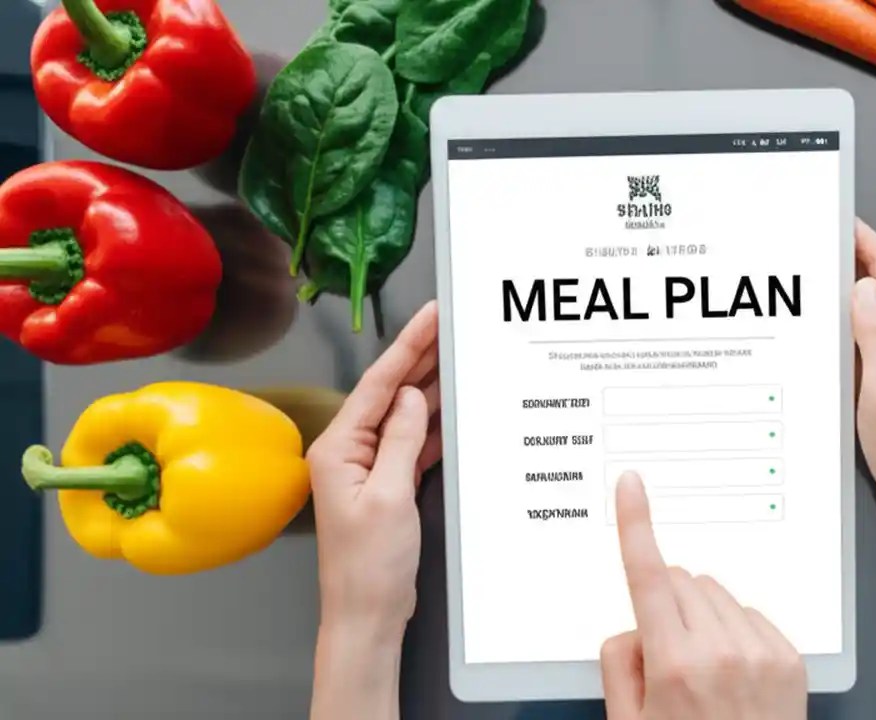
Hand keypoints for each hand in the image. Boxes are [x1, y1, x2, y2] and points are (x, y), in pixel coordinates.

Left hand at [307, 301, 442, 636]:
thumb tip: (413, 396)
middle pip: (390, 393)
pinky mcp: (387, 485)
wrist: (367, 614)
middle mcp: (348, 451)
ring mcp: (368, 468)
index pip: (378, 384)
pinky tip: (454, 407)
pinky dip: (435, 425)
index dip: (408, 346)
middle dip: (421, 357)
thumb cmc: (368, 566)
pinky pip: (413, 443)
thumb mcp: (390, 496)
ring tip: (459, 356)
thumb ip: (402, 440)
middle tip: (451, 325)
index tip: (430, 317)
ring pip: (404, 415)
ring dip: (431, 387)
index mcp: (338, 448)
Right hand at [600, 472, 806, 719]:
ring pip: (716, 595)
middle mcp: (722, 649)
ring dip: (701, 617)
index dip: (636, 524)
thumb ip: (618, 665)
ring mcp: (761, 651)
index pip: (648, 576)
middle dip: (666, 605)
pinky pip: (750, 614)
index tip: (631, 487)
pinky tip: (732, 674)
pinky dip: (734, 632)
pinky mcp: (790, 658)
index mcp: (675, 664)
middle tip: (666, 658)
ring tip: (703, 671)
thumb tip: (633, 627)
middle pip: (681, 582)